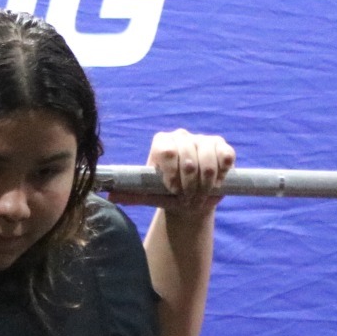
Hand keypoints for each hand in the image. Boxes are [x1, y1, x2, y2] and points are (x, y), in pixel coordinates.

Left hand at [110, 130, 235, 218]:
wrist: (192, 199)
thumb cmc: (168, 195)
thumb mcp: (150, 195)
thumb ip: (132, 194)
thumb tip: (111, 195)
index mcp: (161, 142)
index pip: (166, 150)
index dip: (171, 172)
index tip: (173, 189)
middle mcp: (181, 136)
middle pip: (187, 157)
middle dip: (189, 184)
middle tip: (188, 199)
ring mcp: (202, 139)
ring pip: (207, 158)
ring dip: (205, 183)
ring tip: (201, 195)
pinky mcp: (221, 146)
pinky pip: (225, 155)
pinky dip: (222, 172)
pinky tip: (216, 182)